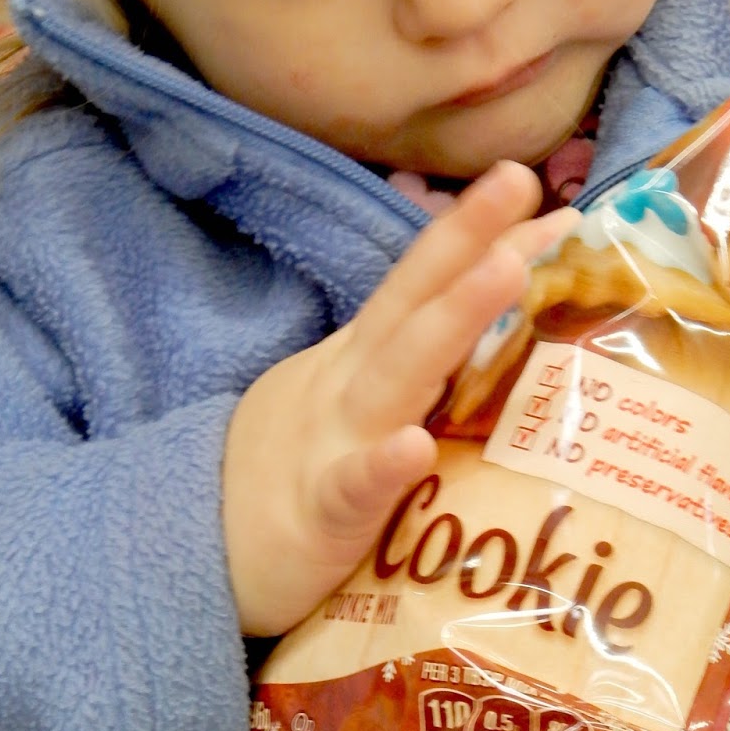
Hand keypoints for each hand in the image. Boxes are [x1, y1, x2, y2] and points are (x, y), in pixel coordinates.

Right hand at [221, 161, 575, 635]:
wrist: (186, 552)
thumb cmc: (289, 485)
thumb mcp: (345, 409)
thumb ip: (404, 376)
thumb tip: (483, 345)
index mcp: (358, 364)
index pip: (421, 288)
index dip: (476, 237)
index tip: (543, 194)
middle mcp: (349, 387)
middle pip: (413, 303)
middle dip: (469, 238)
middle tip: (523, 178)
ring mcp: (330, 444)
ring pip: (396, 374)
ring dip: (452, 319)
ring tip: (507, 269)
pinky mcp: (317, 516)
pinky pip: (351, 489)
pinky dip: (380, 467)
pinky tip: (412, 446)